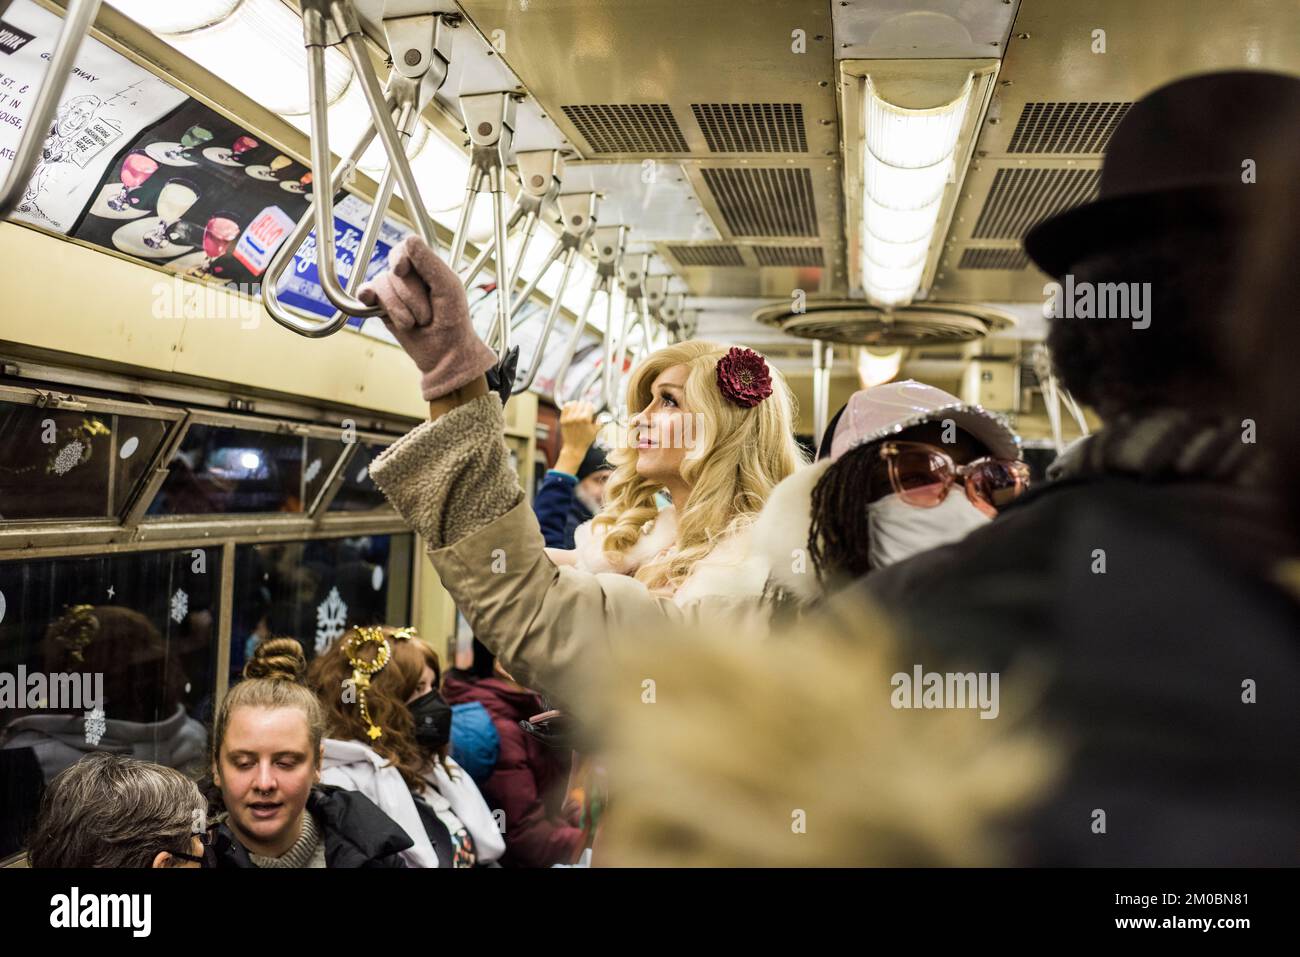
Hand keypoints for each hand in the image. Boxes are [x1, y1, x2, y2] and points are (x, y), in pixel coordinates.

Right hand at [358, 237, 497, 400]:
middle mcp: (408, 276)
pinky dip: (367, 296)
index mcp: (427, 266)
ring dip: (400, 310)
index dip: (401, 259)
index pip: (405, 248)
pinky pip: (366, 293)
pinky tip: (369, 299)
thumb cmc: (453, 319)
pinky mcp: (381, 307)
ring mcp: (393, 291)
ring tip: (416, 323)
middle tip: (428, 315)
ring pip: (382, 285)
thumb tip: (409, 239)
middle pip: (394, 271)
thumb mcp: (448, 287)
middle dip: (411, 296)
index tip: (402, 270)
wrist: (445, 353)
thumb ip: (430, 263)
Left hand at [556, 401, 599, 473]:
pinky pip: (565, 407)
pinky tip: (572, 407)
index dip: (591, 407)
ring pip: (573, 403)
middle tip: (585, 410)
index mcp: (586, 419)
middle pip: (581, 403)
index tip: (592, 410)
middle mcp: (576, 418)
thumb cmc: (586, 439)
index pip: (589, 405)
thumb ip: (601, 421)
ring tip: (578, 408)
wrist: (574, 447)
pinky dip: (569, 405)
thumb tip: (603, 413)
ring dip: (577, 404)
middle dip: (585, 406)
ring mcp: (568, 419)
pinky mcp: (563, 420)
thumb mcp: (596, 430)